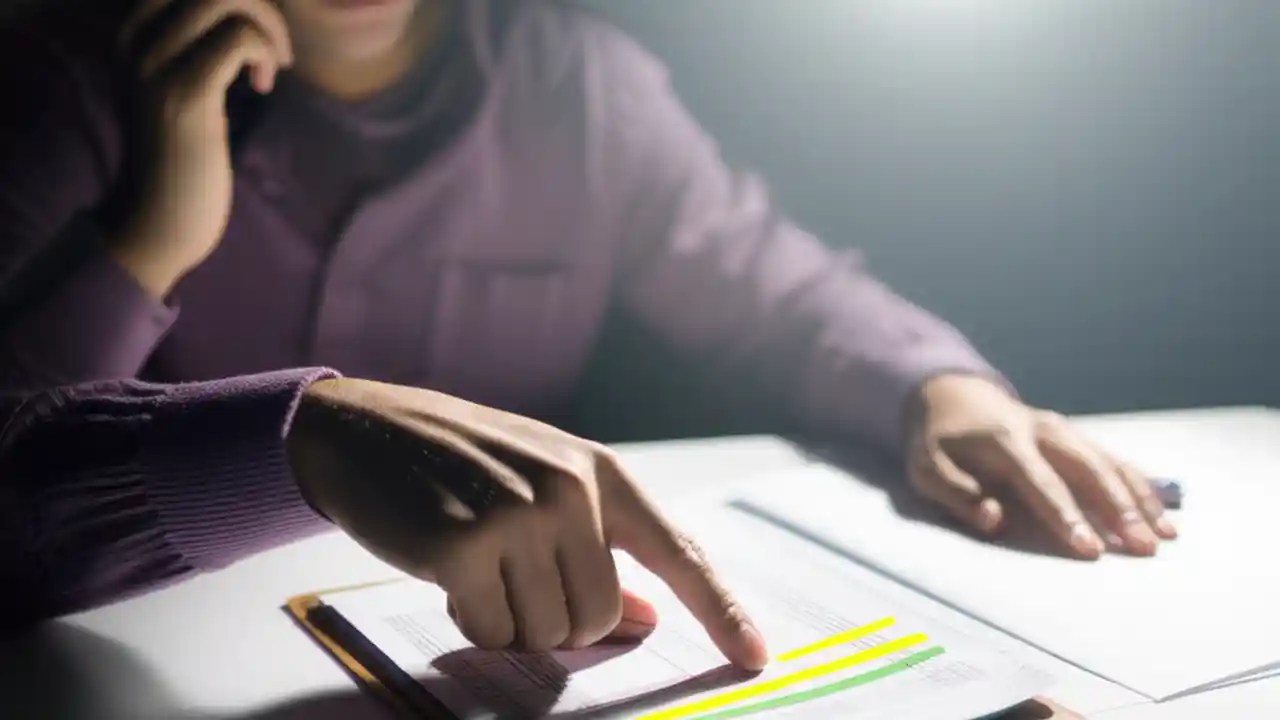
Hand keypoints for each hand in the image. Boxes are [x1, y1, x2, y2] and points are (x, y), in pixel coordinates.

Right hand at [108, 0, 293, 297]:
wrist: (157, 223)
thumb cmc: (181, 162)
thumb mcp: (182, 92)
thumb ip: (197, 51)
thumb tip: (246, 17)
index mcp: (132, 36)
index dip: (232, 0)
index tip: (251, 35)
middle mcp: (135, 42)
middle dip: (257, 5)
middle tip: (273, 49)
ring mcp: (157, 66)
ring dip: (266, 25)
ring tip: (272, 64)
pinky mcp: (187, 94)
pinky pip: (239, 38)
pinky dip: (264, 52)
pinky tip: (264, 86)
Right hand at [287, 378, 767, 668]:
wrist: (367, 428)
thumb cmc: (463, 464)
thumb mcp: (543, 487)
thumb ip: (598, 548)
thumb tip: (647, 620)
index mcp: (600, 473)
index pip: (677, 550)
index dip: (722, 609)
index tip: (758, 657)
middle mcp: (570, 491)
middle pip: (600, 619)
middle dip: (558, 620)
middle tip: (513, 579)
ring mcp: (518, 516)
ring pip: (548, 633)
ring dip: (511, 620)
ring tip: (479, 565)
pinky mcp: (464, 547)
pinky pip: (492, 632)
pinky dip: (471, 620)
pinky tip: (447, 572)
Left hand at [905, 374, 1176, 558]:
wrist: (952, 392)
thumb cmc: (938, 440)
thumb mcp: (924, 467)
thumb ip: (955, 493)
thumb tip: (994, 517)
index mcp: (1005, 440)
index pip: (1041, 483)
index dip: (1067, 517)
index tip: (1091, 550)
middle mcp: (1042, 430)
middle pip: (1087, 470)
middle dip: (1119, 510)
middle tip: (1144, 548)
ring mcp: (1063, 430)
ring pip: (1108, 463)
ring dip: (1139, 499)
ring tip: (1165, 536)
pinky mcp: (1075, 435)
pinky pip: (1113, 458)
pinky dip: (1139, 485)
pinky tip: (1161, 513)